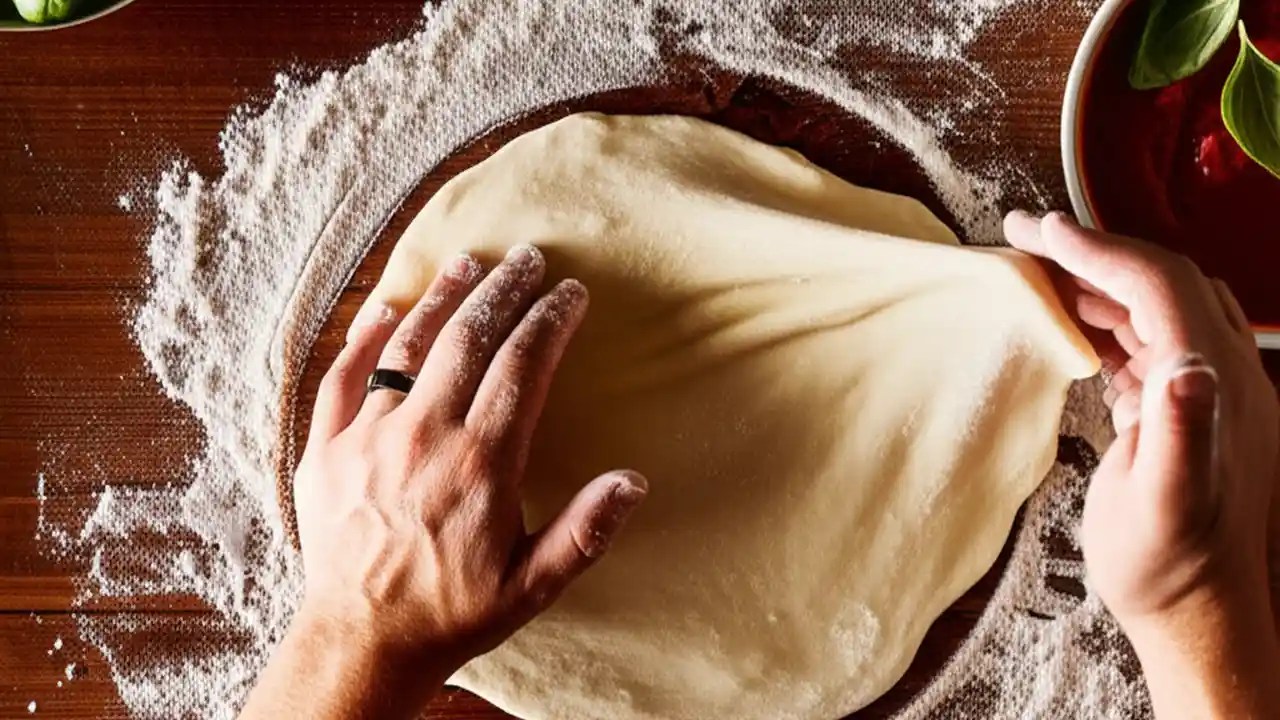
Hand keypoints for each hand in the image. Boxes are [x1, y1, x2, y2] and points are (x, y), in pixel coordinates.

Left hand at [241, 245, 646, 719]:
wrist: (360, 642)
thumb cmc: (452, 613)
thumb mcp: (533, 585)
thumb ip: (585, 530)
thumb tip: (633, 480)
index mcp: (482, 461)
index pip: (523, 364)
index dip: (550, 320)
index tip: (569, 293)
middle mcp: (425, 434)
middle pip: (469, 337)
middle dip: (504, 289)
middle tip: (527, 259)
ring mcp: (369, 436)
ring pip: (408, 344)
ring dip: (442, 297)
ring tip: (467, 262)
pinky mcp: (326, 447)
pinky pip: (342, 375)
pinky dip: (365, 336)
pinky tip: (387, 308)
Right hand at [1005, 211, 1278, 717]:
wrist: (1194, 613)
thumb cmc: (1169, 564)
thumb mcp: (1170, 503)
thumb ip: (1181, 431)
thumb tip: (1189, 367)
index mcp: (1214, 379)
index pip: (1157, 284)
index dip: (1098, 250)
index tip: (1035, 231)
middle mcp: (1216, 372)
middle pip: (1155, 281)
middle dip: (1090, 250)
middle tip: (1020, 235)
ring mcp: (1199, 391)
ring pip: (1148, 306)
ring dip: (1093, 281)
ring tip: (1032, 272)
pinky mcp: (1176, 411)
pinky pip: (1141, 341)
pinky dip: (1101, 320)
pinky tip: (1066, 325)